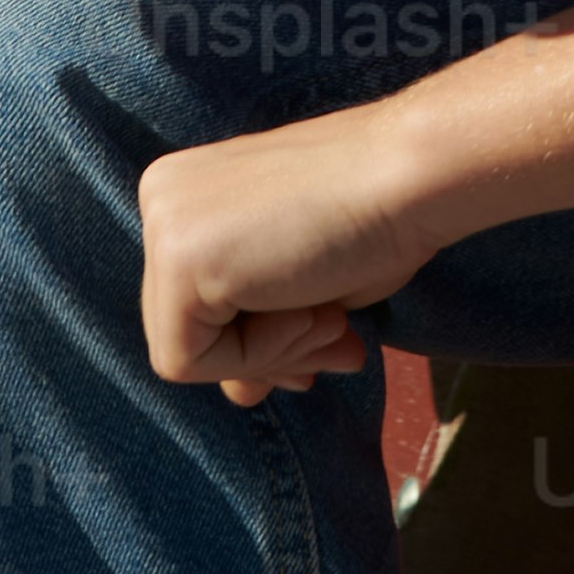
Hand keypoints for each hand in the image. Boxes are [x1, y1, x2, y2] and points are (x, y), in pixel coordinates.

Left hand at [137, 103, 457, 407]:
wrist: (411, 178)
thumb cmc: (375, 217)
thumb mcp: (301, 282)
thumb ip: (259, 331)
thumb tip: (241, 394)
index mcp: (186, 188)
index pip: (194, 301)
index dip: (261, 337)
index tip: (326, 331)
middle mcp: (161, 196)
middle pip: (183, 328)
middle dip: (267, 351)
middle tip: (341, 345)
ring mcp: (163, 224)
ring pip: (183, 351)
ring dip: (273, 352)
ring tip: (334, 320)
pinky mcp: (178, 260)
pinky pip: (190, 361)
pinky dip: (260, 356)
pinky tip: (310, 307)